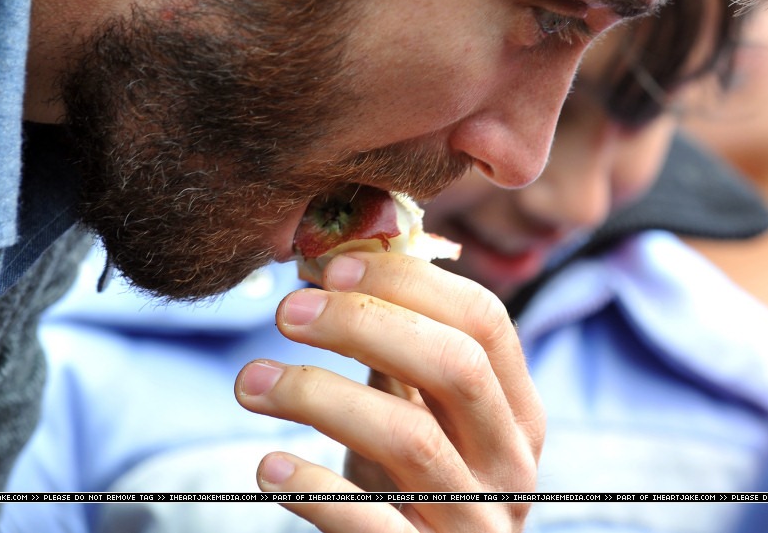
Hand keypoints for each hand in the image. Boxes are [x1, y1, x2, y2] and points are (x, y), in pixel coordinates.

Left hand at [235, 250, 543, 531]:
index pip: (485, 321)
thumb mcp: (425, 419)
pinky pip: (370, 524)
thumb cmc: (415, 490)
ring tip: (249, 381)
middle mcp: (510, 464)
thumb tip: (336, 261)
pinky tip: (268, 465)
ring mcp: (474, 522)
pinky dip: (314, 488)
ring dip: (319, 396)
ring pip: (410, 439)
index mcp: (518, 412)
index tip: (335, 266)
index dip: (410, 282)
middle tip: (289, 310)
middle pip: (457, 367)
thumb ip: (402, 352)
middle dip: (366, 323)